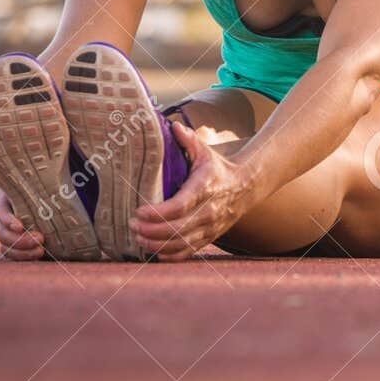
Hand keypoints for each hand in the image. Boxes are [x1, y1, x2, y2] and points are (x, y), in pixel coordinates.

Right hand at [0, 186, 46, 260]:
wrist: (28, 199)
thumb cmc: (33, 191)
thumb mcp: (33, 185)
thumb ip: (45, 183)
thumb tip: (66, 164)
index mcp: (6, 204)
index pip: (2, 212)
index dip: (8, 221)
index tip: (20, 226)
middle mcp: (4, 222)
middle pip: (3, 235)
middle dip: (20, 240)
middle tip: (40, 239)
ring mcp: (8, 235)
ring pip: (6, 248)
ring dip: (22, 253)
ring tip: (40, 251)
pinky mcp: (15, 245)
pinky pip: (14, 255)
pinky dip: (24, 258)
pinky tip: (38, 257)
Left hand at [131, 121, 251, 261]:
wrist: (247, 186)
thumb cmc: (218, 168)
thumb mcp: (205, 151)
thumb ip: (188, 140)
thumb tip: (173, 126)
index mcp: (205, 188)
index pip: (180, 205)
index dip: (158, 212)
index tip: (138, 211)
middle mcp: (209, 211)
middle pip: (177, 228)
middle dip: (151, 230)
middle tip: (132, 225)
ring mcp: (210, 227)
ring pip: (182, 243)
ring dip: (157, 244)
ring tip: (138, 238)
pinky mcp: (210, 237)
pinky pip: (189, 251)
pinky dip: (171, 255)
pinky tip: (155, 251)